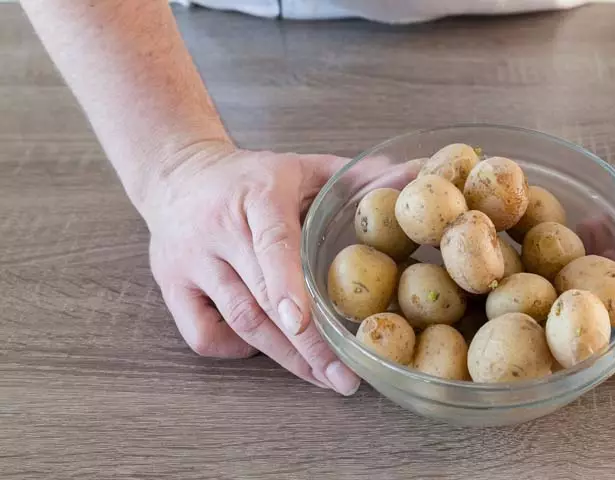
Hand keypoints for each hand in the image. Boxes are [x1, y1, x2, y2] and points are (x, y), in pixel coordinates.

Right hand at [141, 141, 360, 394]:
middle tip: (344, 377)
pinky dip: (235, 350)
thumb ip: (353, 176)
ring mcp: (189, 261)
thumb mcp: (302, 167)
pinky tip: (267, 349)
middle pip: (261, 298)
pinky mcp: (170, 285)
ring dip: (283, 357)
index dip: (287, 285)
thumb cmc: (252, 177)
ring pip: (237, 322)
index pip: (271, 245)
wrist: (177, 173)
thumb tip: (408, 179)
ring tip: (324, 379)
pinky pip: (202, 334)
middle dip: (306, 345)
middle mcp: (218, 231)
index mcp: (257, 198)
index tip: (303, 322)